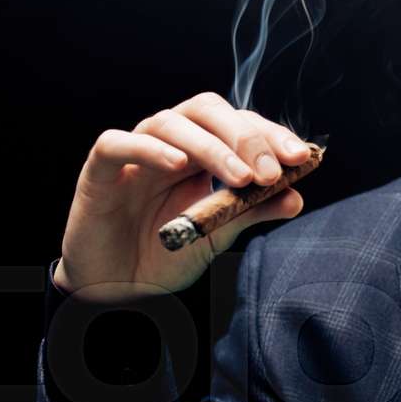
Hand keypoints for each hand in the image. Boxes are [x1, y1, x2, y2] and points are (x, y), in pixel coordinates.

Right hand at [55, 92, 313, 303]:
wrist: (117, 290)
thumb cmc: (164, 255)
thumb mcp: (217, 233)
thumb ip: (251, 211)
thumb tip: (296, 197)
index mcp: (200, 152)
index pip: (238, 123)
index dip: (270, 134)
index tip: (301, 156)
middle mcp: (169, 143)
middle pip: (207, 110)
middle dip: (245, 137)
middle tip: (269, 172)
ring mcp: (134, 153)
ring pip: (170, 123)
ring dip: (210, 147)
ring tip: (238, 177)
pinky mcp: (99, 169)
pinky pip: (118, 143)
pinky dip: (149, 149)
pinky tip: (178, 165)